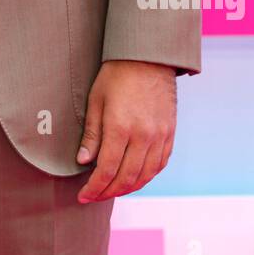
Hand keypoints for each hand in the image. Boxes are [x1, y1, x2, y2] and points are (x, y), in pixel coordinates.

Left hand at [75, 60, 176, 202]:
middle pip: (126, 178)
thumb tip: (84, 161)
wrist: (148, 57)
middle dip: (108, 192)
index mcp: (120, 127)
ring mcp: (159, 136)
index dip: (94, 188)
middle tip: (94, 197)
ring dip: (128, 188)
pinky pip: (160, 164)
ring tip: (112, 191)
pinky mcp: (170, 133)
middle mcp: (143, 136)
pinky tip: (135, 179)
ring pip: (145, 176)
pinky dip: (147, 176)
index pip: (106, 170)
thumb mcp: (96, 101)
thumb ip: (92, 135)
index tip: (83, 196)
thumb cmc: (116, 76)